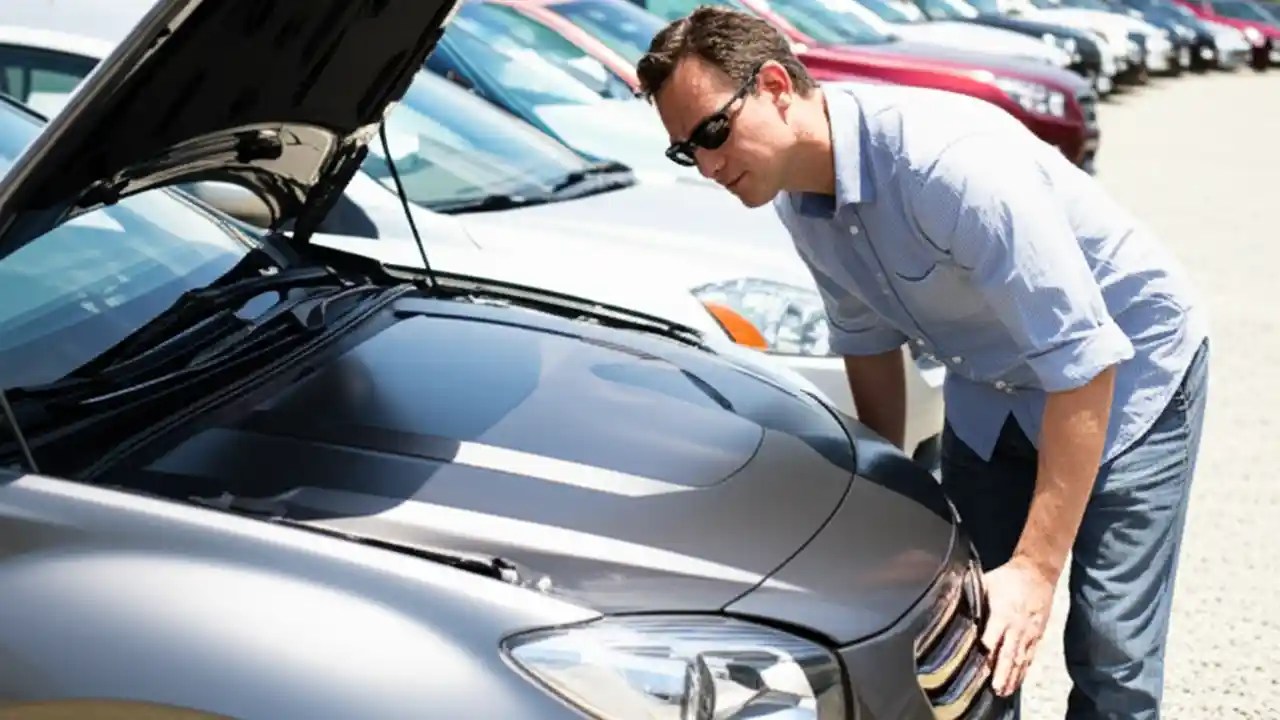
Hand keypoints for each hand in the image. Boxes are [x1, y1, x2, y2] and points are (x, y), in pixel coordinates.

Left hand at [980, 557, 1055, 696]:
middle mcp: (1016, 626)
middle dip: (1000, 673)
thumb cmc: (1009, 577)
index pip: (992, 637)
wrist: (1038, 572)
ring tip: (1004, 692)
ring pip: (1020, 659)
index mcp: (1002, 613)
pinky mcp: (1037, 635)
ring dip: (1012, 677)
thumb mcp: (987, 582)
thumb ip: (972, 598)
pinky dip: (1024, 670)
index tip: (976, 667)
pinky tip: (1017, 681)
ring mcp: (1028, 633)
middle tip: (994, 689)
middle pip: (1008, 654)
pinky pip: (1030, 656)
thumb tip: (952, 604)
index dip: (985, 653)